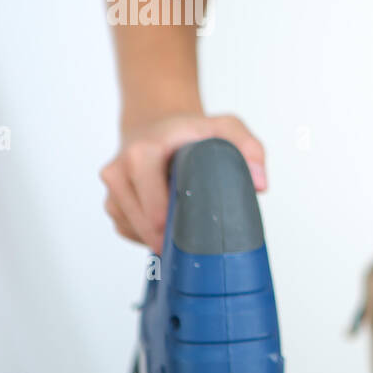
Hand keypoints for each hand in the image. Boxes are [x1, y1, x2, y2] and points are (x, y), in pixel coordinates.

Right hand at [100, 112, 266, 253]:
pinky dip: (149, 236)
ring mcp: (112, 190)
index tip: (196, 238)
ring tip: (187, 232)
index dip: (175, 225)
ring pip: (135, 231)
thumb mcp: (225, 127)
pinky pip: (129, 232)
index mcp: (142, 154)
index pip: (153, 203)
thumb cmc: (189, 131)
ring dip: (160, 237)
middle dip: (171, 238)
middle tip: (199, 247)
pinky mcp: (113, 204)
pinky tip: (170, 226)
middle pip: (143, 223)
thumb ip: (249, 147)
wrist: (156, 125)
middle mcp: (119, 171)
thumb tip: (259, 184)